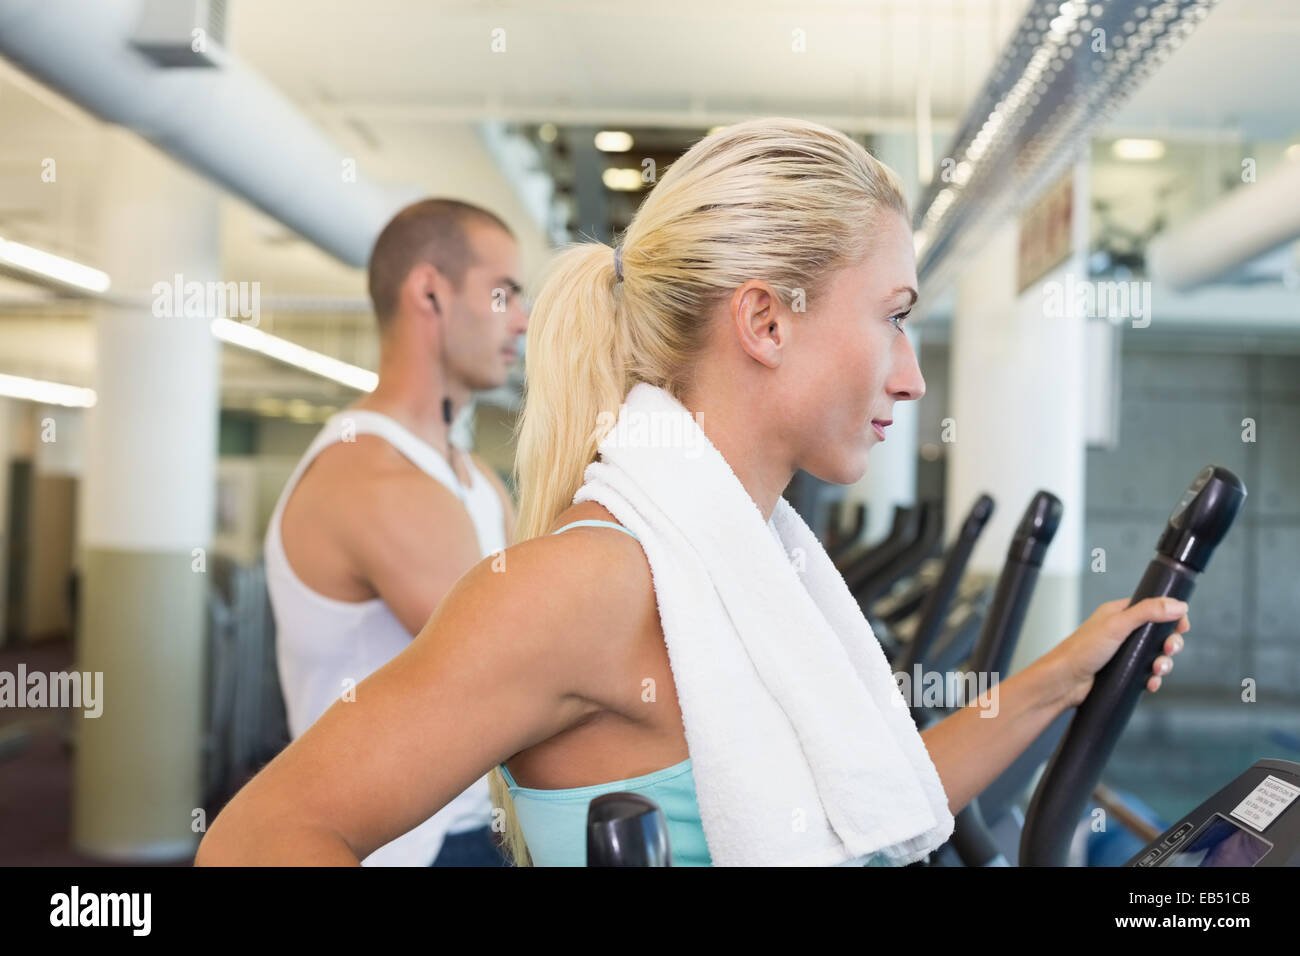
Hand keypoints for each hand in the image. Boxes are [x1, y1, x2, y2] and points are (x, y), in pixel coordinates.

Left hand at [1047, 597, 1189, 708]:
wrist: (1064, 682)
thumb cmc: (1082, 650)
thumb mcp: (1117, 625)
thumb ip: (1147, 612)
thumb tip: (1177, 604)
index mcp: (1120, 614)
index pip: (1154, 608)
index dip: (1171, 617)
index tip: (1182, 627)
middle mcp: (1123, 631)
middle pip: (1160, 634)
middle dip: (1170, 644)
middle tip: (1168, 650)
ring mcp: (1123, 652)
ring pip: (1156, 656)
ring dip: (1163, 664)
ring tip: (1157, 670)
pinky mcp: (1123, 671)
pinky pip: (1147, 673)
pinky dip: (1153, 678)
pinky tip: (1151, 684)